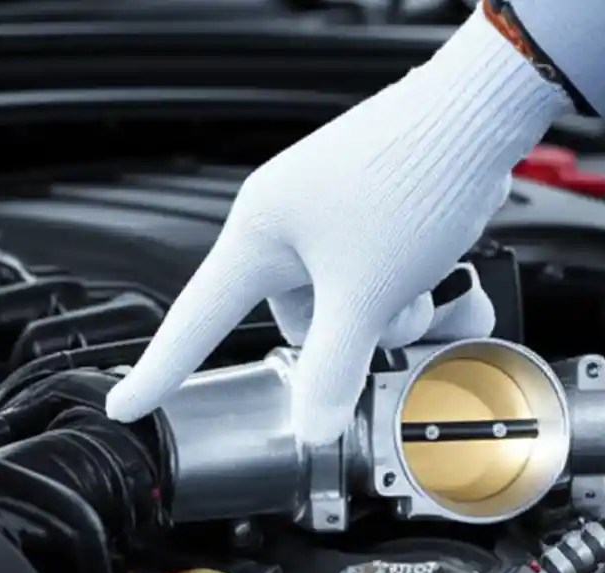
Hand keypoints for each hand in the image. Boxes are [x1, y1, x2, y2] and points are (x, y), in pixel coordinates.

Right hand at [105, 7, 570, 443]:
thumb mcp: (365, 292)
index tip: (127, 403)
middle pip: (301, 322)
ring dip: (394, 314)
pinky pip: (380, 278)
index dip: (160, 369)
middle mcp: (289, 224)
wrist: (477, 115)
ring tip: (428, 292)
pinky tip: (443, 279)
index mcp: (260, 234)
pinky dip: (412, 290)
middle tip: (394, 321)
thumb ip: (333, 368)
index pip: (197, 319)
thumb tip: (311, 424)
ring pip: (350, 305)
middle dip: (354, 336)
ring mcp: (334, 219)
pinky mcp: (374, 216)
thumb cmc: (410, 175)